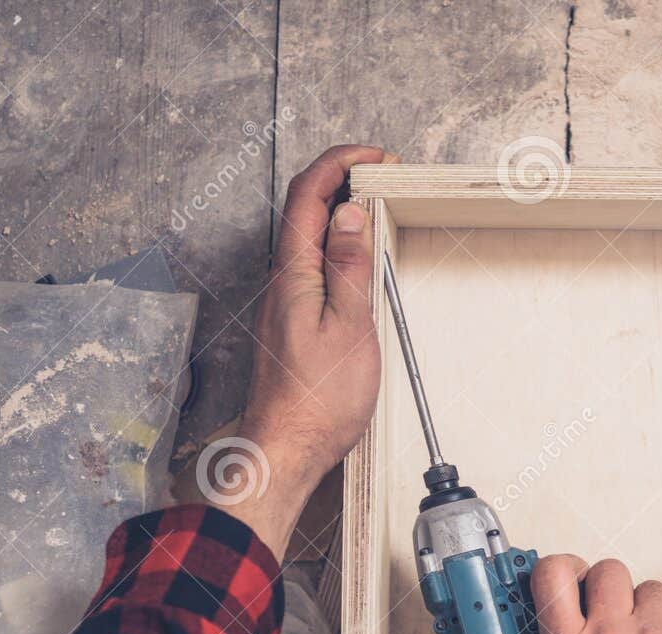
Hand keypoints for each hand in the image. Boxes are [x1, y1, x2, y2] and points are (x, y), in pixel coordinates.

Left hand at [216, 144, 395, 557]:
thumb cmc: (318, 401)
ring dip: (338, 214)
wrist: (285, 450)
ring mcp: (283, 305)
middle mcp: (282, 283)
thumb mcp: (350, 328)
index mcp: (295, 275)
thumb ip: (349, 267)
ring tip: (375, 209)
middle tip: (380, 173)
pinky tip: (356, 263)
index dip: (340, 163)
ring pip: (306, 240)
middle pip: (303, 211)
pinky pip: (310, 269)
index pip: (309, 196)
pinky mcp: (290, 326)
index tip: (375, 154)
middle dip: (340, 179)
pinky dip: (335, 249)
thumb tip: (350, 214)